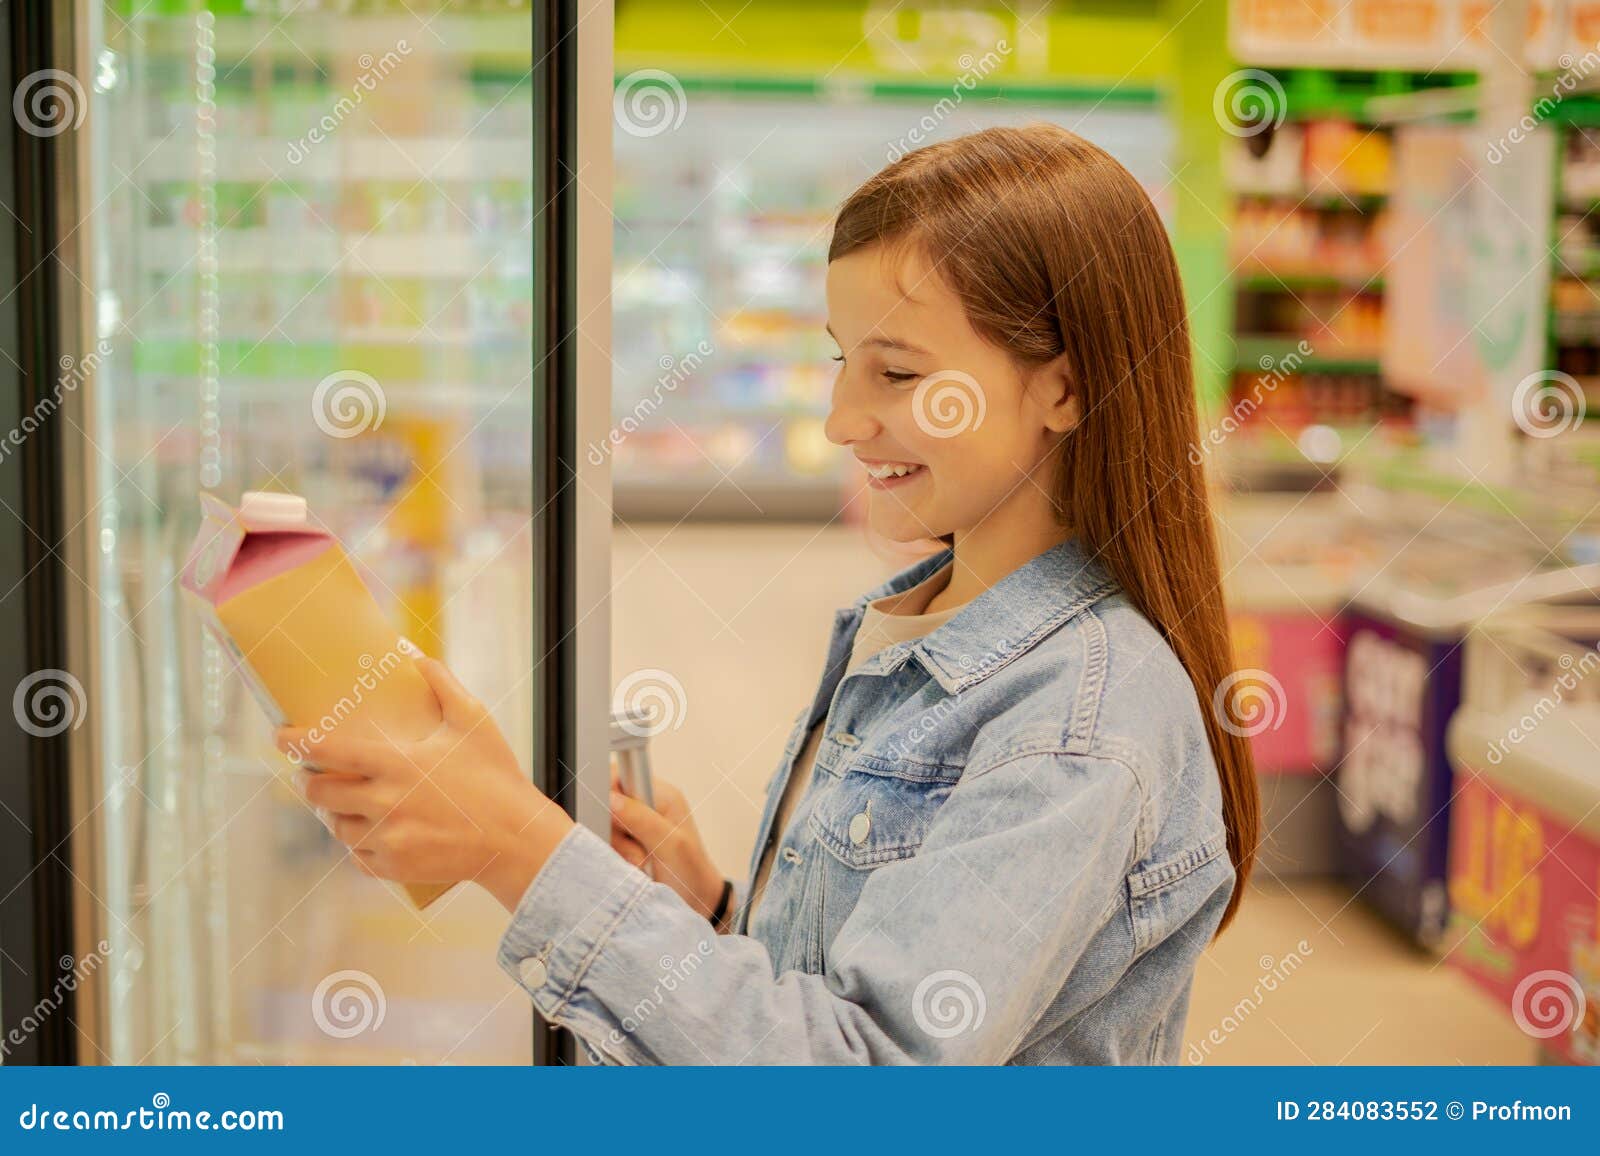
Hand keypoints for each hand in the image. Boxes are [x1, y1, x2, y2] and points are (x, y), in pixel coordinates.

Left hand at [274, 658, 574, 912]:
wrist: (514, 838)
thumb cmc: (495, 775)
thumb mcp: (473, 720)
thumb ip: (443, 684)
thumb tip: (418, 657)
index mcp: (397, 764)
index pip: (327, 751)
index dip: (295, 742)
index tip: (280, 735)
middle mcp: (384, 803)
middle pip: (319, 795)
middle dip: (309, 782)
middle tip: (313, 775)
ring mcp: (387, 839)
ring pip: (336, 828)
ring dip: (334, 813)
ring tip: (345, 804)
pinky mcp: (394, 867)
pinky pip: (357, 857)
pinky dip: (358, 844)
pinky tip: (371, 832)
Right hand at [609, 774, 725, 919]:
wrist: (697, 904)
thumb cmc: (692, 874)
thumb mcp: (670, 845)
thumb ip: (641, 818)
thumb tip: (611, 799)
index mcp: (663, 796)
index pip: (623, 775)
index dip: (609, 793)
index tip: (610, 815)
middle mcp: (649, 806)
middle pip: (609, 803)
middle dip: (615, 829)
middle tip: (636, 848)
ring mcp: (638, 825)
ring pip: (607, 826)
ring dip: (618, 847)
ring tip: (641, 861)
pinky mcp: (630, 843)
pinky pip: (609, 843)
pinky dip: (617, 856)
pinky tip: (635, 866)